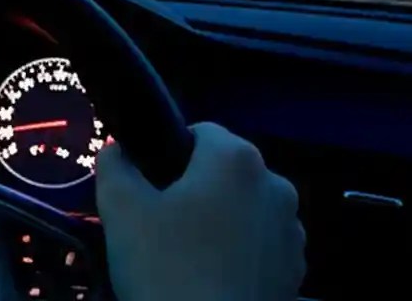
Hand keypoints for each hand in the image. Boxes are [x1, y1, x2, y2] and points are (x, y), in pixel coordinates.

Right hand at [96, 122, 305, 300]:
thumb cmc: (166, 267)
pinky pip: (261, 245)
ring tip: (188, 257)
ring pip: (245, 209)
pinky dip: (240, 253)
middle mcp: (275, 184)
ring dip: (221, 221)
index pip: (200, 133)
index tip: (150, 192)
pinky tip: (213, 278)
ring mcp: (292, 229)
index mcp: (236, 158)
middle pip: (225, 172)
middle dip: (196, 190)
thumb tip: (118, 150)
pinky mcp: (296, 268)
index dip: (169, 157)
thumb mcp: (121, 210)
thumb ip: (115, 165)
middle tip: (162, 227)